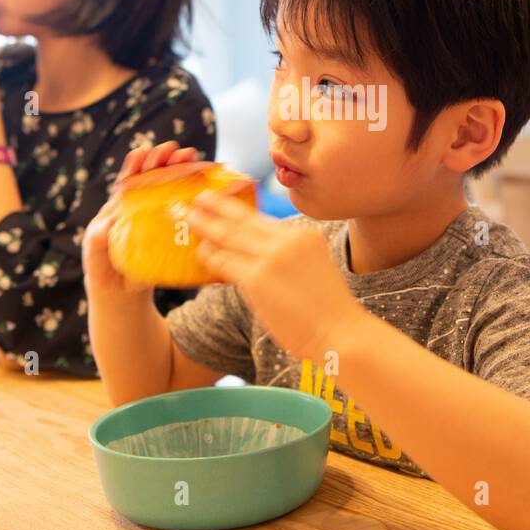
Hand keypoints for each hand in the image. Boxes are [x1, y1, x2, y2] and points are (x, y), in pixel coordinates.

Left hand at [82, 141, 204, 303]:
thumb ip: (97, 239)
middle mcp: (139, 207)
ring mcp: (157, 217)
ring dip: (179, 170)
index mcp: (119, 208)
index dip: (135, 166)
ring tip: (189, 155)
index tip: (143, 152)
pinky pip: (182, 209)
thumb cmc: (104, 271)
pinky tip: (204, 182)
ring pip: (169, 188)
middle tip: (173, 150)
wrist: (121, 293)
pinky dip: (192, 193)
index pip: (128, 181)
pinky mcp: (172, 230)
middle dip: (161, 161)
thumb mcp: (95, 254)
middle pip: (151, 178)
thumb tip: (108, 222)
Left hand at [186, 193, 365, 360]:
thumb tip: (260, 255)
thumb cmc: (329, 310)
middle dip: (218, 207)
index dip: (239, 209)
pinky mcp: (257, 279)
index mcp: (303, 235)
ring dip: (206, 226)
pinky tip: (201, 251)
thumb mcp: (315, 266)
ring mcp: (271, 258)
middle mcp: (287, 240)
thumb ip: (290, 255)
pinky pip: (225, 262)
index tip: (224, 201)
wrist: (341, 332)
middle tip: (199, 198)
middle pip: (243, 220)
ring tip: (189, 218)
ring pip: (230, 237)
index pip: (263, 219)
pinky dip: (210, 256)